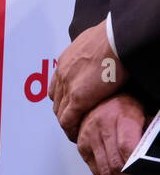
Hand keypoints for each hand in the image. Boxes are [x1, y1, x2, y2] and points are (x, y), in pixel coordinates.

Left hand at [51, 19, 127, 140]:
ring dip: (66, 121)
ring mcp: (68, 86)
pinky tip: (76, 135)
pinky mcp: (78, 98)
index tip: (69, 106)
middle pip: (56, 99)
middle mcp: (62, 73)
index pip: (58, 85)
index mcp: (66, 60)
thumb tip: (100, 56)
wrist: (116, 40)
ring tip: (75, 130)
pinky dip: (70, 129)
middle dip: (63, 111)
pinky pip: (68, 119)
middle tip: (72, 121)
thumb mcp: (95, 45)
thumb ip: (91, 55)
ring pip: (60, 111)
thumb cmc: (113, 39)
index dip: (63, 98)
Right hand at [75, 92, 145, 174]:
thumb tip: (155, 154)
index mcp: (119, 116)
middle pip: (115, 166)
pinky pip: (94, 173)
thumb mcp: (145, 111)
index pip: (126, 150)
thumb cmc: (126, 100)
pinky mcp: (82, 147)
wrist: (97, 86)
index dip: (138, 173)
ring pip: (104, 173)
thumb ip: (149, 132)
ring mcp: (88, 138)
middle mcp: (99, 128)